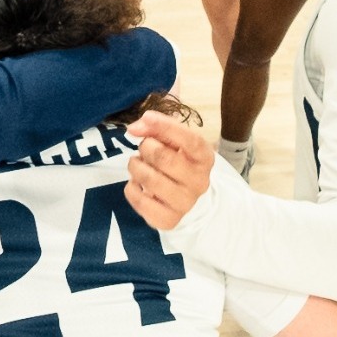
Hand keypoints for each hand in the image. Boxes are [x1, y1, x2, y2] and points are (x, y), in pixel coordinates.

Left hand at [122, 114, 214, 230]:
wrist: (188, 199)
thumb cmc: (178, 162)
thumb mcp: (174, 141)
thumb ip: (157, 128)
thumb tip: (134, 127)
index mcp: (204, 159)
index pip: (190, 141)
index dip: (166, 126)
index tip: (147, 117)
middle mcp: (199, 182)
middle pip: (163, 158)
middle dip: (146, 147)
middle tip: (145, 148)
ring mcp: (184, 204)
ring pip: (148, 179)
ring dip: (135, 166)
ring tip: (139, 165)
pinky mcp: (167, 220)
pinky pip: (138, 200)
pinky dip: (131, 187)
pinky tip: (138, 184)